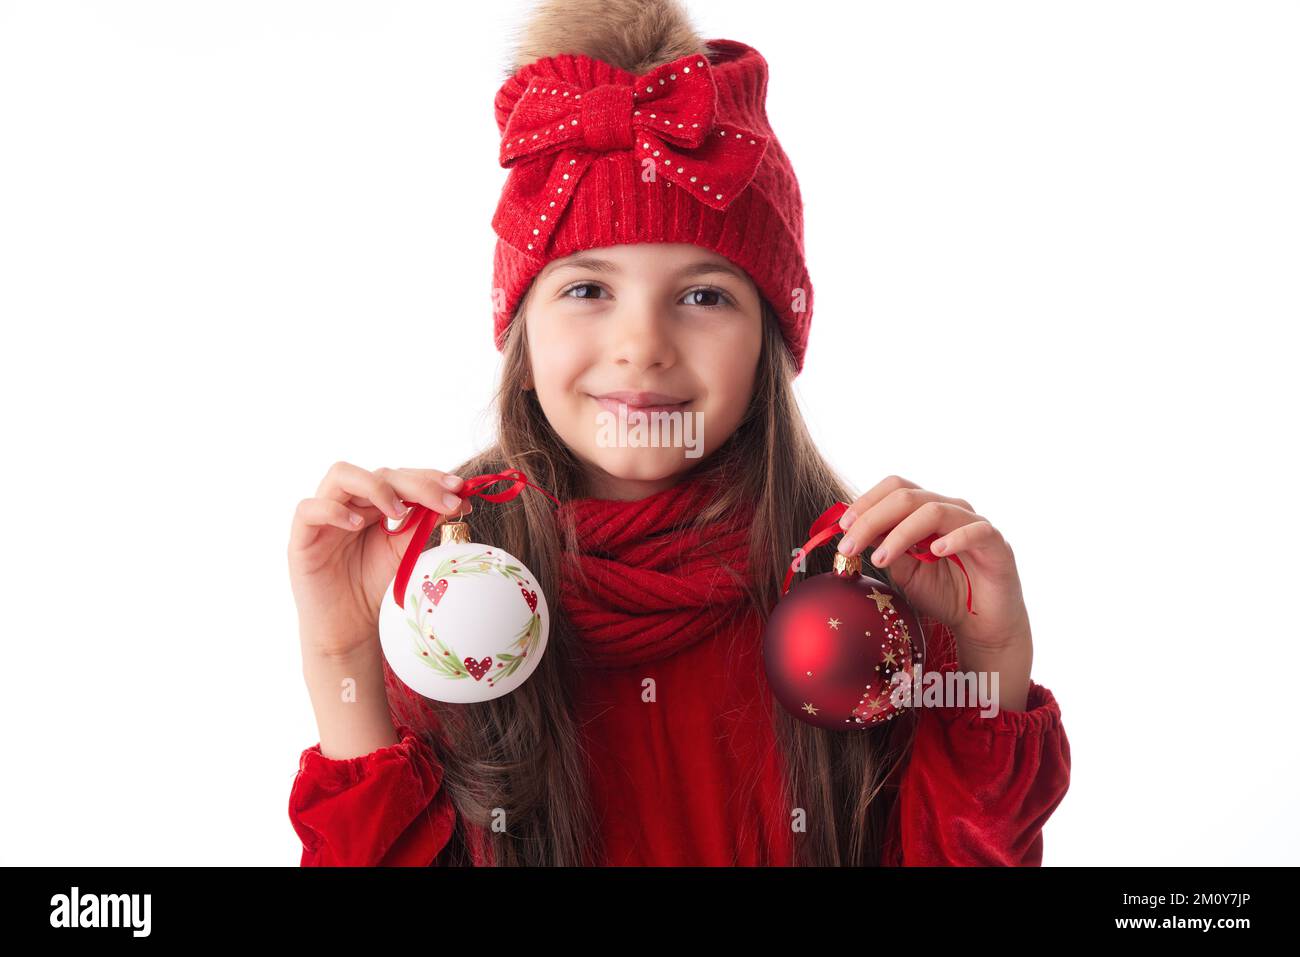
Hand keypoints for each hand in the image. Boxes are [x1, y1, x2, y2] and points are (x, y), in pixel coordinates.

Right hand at [288, 461, 472, 660]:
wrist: (349, 626)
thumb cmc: (373, 585)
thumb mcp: (405, 551)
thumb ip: (423, 524)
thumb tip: (457, 500)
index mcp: (374, 502)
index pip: (401, 476)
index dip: (430, 478)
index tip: (460, 489)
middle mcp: (349, 502)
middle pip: (379, 472)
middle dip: (416, 483)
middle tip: (445, 500)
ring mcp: (323, 516)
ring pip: (341, 475)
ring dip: (376, 487)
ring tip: (398, 512)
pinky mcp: (301, 536)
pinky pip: (309, 508)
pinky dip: (334, 511)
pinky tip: (359, 525)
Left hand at [836, 475, 1030, 654]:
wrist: (980, 625)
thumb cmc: (943, 593)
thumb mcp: (904, 570)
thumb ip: (884, 547)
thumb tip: (852, 530)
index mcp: (926, 510)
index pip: (895, 489)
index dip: (866, 502)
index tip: (842, 527)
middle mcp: (950, 509)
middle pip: (907, 496)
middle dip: (872, 519)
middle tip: (849, 545)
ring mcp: (974, 523)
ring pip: (934, 511)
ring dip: (900, 534)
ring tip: (880, 559)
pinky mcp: (997, 543)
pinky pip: (976, 531)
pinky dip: (953, 538)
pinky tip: (934, 552)